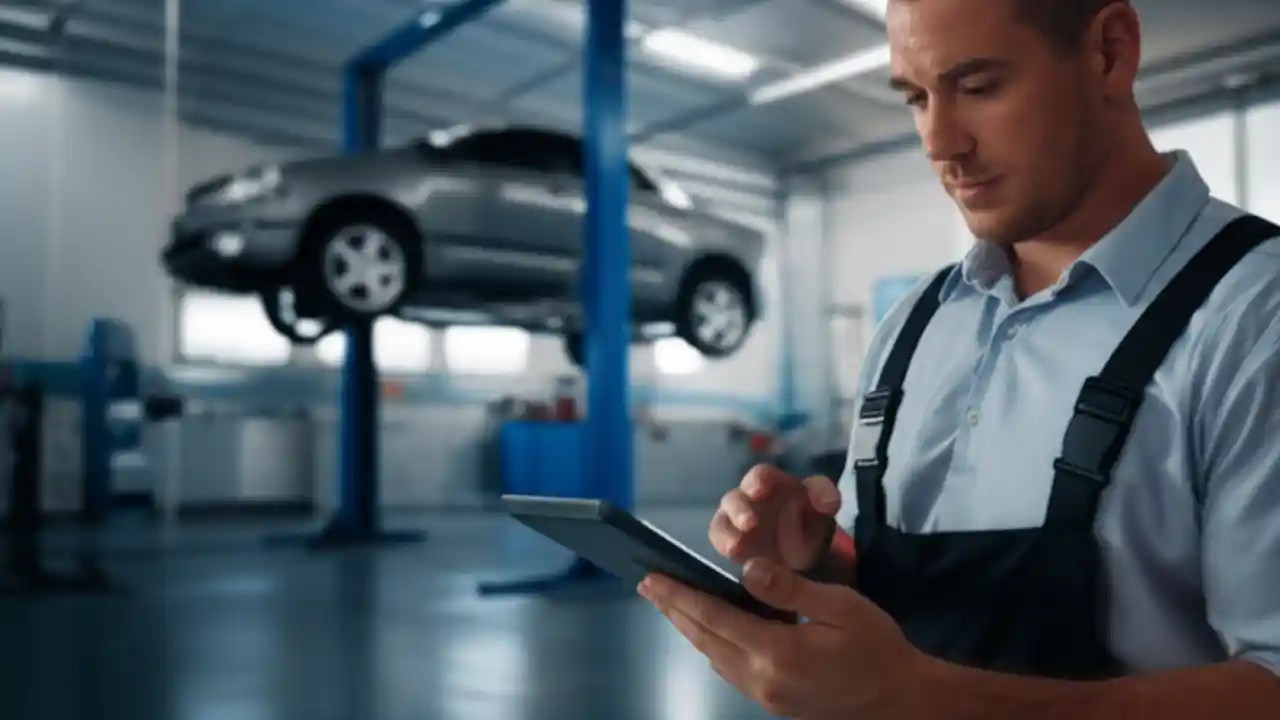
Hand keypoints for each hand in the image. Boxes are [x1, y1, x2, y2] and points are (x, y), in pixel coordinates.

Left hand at [639, 559, 927, 719]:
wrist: (900, 702)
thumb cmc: (876, 646)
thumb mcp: (841, 606)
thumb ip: (790, 587)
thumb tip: (746, 568)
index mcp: (777, 651)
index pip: (714, 617)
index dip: (679, 595)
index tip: (652, 577)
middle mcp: (762, 678)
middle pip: (704, 639)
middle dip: (674, 609)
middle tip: (647, 585)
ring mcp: (765, 695)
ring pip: (713, 657)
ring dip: (689, 628)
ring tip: (671, 603)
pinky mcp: (772, 703)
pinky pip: (729, 670)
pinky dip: (712, 645)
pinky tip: (709, 631)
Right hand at [710, 464, 840, 572]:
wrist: (803, 555)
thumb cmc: (809, 523)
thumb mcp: (823, 508)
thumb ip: (826, 496)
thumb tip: (828, 501)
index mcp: (774, 484)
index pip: (763, 476)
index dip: (759, 480)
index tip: (759, 489)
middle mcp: (750, 497)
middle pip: (737, 497)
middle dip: (740, 507)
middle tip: (748, 522)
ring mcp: (736, 518)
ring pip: (725, 516)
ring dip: (731, 528)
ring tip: (737, 544)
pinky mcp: (729, 540)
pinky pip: (720, 536)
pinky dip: (724, 542)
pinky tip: (734, 552)